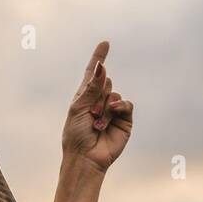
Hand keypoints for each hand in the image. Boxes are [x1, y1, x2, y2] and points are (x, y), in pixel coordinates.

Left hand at [62, 41, 133, 171]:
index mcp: (85, 97)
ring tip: (97, 122)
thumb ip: (92, 87)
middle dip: (97, 95)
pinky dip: (119, 106)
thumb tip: (101, 66)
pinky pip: (126, 104)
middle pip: (105, 82)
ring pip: (114, 93)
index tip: (105, 44)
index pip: (93, 74)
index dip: (99, 58)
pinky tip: (112, 113)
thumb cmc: (76, 134)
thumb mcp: (79, 107)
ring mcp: (113, 111)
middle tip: (91, 113)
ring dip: (105, 106)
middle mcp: (100, 101)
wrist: (86, 157)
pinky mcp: (124, 120)